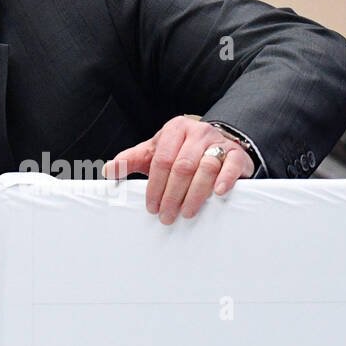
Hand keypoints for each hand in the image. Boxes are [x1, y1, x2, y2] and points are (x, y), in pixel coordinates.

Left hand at [102, 115, 253, 223]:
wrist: (216, 143)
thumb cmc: (182, 151)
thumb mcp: (155, 152)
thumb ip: (132, 160)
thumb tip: (108, 170)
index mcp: (174, 129)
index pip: (161, 159)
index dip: (155, 185)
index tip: (151, 206)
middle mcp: (197, 133)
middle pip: (182, 166)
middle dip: (172, 194)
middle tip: (166, 215)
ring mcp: (218, 142)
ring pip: (205, 167)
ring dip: (195, 193)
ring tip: (186, 213)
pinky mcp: (238, 154)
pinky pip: (231, 164)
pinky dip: (225, 179)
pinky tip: (218, 193)